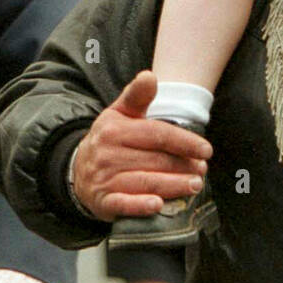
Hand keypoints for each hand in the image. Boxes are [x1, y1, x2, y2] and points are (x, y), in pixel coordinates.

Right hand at [72, 70, 211, 220]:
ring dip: (174, 185)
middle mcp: (108, 154)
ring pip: (146, 182)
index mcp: (116, 130)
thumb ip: (137, 96)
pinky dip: (140, 206)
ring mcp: (104, 179)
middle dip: (184, 166)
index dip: (184, 142)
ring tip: (195, 185)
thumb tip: (150, 76)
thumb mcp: (119, 113)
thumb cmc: (109, 140)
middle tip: (202, 170)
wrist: (76, 170)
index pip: (157, 134)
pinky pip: (123, 204)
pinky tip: (158, 205)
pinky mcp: (103, 201)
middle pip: (156, 160)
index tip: (206, 150)